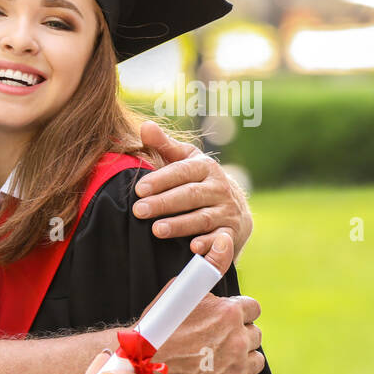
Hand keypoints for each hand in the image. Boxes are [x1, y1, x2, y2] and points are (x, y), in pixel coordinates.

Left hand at [135, 121, 253, 257]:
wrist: (235, 210)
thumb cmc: (200, 182)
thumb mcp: (187, 161)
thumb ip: (165, 145)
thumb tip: (146, 126)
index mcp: (206, 167)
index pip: (182, 171)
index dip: (161, 180)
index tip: (139, 189)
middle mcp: (220, 188)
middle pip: (190, 195)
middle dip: (164, 203)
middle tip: (139, 211)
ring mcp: (227, 211)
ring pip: (202, 218)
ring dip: (180, 225)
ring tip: (157, 230)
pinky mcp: (232, 234)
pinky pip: (220, 240)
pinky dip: (209, 244)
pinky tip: (193, 248)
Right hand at [144, 233, 263, 373]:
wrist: (142, 361)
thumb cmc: (159, 323)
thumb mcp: (183, 288)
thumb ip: (209, 266)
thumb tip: (225, 238)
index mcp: (230, 311)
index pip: (253, 308)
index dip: (239, 313)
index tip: (225, 319)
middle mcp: (238, 337)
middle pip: (256, 334)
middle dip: (241, 335)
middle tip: (218, 340)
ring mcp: (236, 365)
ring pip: (257, 361)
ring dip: (244, 360)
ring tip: (223, 360)